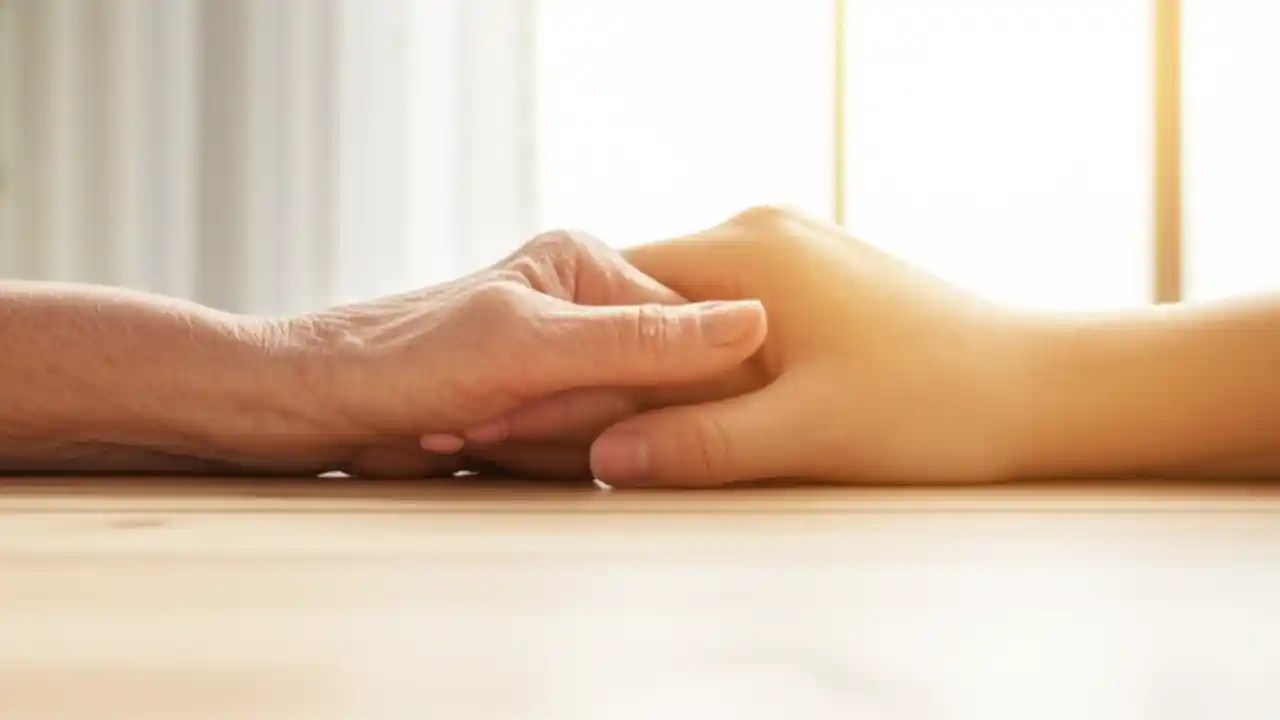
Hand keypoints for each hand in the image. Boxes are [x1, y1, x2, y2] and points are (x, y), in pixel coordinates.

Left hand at [282, 229, 765, 475]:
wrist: (315, 406)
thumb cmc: (403, 361)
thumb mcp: (530, 348)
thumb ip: (642, 341)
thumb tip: (756, 324)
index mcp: (590, 265)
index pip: (687, 342)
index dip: (641, 393)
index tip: (564, 404)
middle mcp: (587, 309)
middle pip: (652, 395)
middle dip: (570, 421)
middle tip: (491, 413)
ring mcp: (566, 364)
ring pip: (617, 434)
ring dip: (541, 445)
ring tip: (472, 423)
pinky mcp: (543, 410)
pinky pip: (579, 455)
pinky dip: (528, 461)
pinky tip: (474, 440)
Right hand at [471, 207, 1026, 485]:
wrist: (1044, 389)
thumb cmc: (933, 408)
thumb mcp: (803, 435)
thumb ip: (697, 443)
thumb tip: (602, 455)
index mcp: (747, 251)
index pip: (621, 284)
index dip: (582, 350)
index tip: (551, 404)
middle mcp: (765, 231)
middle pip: (652, 291)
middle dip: (625, 359)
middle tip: (594, 426)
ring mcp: (797, 251)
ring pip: (695, 307)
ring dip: (671, 362)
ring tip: (652, 424)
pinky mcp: (822, 279)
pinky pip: (738, 315)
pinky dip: (715, 358)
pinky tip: (718, 406)